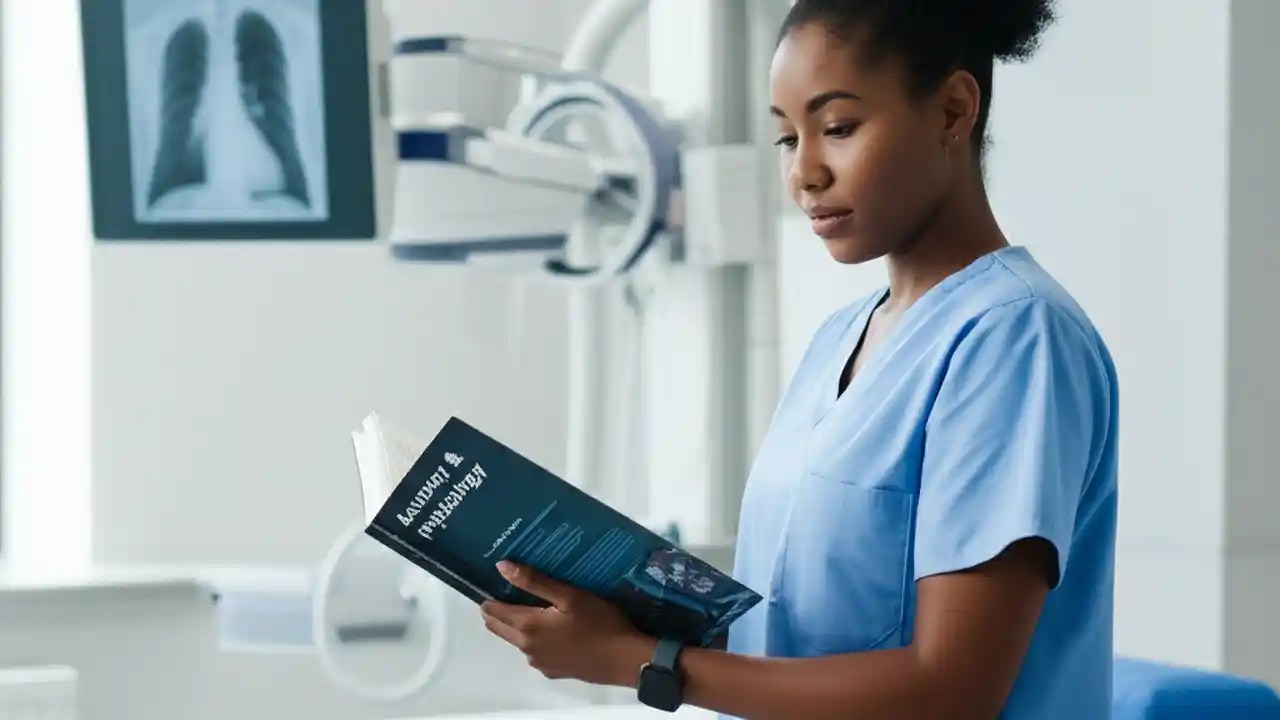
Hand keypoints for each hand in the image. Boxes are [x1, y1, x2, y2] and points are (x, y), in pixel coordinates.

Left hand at [481, 560, 654, 686]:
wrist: (625, 660)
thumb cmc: (599, 623)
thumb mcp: (569, 596)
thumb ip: (534, 581)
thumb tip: (501, 567)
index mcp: (528, 626)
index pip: (493, 611)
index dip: (488, 596)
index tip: (488, 582)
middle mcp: (527, 647)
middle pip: (499, 628)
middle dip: (496, 610)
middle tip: (504, 590)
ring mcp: (539, 662)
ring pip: (517, 640)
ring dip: (516, 625)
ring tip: (532, 606)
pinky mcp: (553, 671)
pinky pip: (535, 652)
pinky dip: (535, 639)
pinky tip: (553, 630)